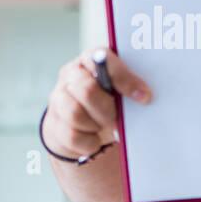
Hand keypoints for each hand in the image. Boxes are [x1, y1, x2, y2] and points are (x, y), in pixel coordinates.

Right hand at [42, 46, 151, 160]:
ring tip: (104, 126)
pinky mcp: (54, 124)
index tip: (144, 97)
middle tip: (117, 119)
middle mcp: (70, 75)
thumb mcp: (116, 87)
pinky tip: (96, 139)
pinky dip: (89, 142)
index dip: (124, 79)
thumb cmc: (105, 99)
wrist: (79, 123)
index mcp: (89, 59)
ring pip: (75, 115)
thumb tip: (145, 96)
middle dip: (107, 109)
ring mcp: (58, 99)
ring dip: (96, 125)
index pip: (103, 59)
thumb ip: (127, 84)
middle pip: (86, 90)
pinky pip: (72, 136)